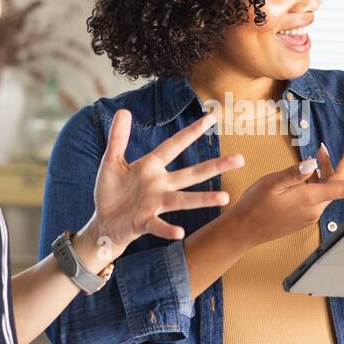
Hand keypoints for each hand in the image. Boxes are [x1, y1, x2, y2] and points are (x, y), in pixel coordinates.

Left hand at [88, 109, 242, 256]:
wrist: (103, 223)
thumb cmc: (110, 192)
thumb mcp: (111, 162)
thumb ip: (118, 139)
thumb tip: (123, 111)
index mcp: (151, 167)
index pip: (174, 146)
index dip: (192, 132)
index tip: (211, 118)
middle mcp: (159, 185)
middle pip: (191, 173)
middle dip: (216, 166)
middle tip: (240, 159)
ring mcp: (154, 204)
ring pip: (182, 200)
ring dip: (203, 199)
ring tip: (224, 198)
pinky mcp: (144, 222)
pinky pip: (158, 225)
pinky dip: (168, 229)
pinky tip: (180, 232)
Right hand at [225, 139, 343, 247]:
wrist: (243, 231)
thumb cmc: (254, 206)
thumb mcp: (271, 183)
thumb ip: (294, 173)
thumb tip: (312, 163)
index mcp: (309, 198)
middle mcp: (314, 208)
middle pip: (338, 183)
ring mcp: (310, 213)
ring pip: (327, 188)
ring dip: (325, 169)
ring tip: (320, 150)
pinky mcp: (304, 215)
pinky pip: (317, 195)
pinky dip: (316, 180)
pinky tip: (306, 172)